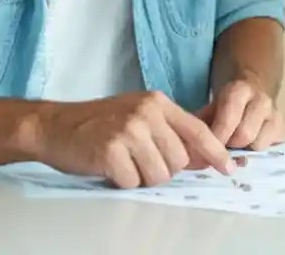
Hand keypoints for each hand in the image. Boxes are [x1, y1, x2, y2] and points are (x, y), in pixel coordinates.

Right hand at [35, 91, 233, 188]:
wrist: (55, 125)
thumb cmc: (99, 124)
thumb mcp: (139, 117)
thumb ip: (170, 133)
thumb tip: (204, 159)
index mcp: (157, 103)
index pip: (197, 131)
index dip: (215, 152)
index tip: (229, 168)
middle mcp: (147, 113)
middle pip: (179, 161)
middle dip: (162, 169)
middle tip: (138, 159)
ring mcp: (128, 130)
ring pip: (158, 175)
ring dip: (141, 177)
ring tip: (123, 161)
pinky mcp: (110, 150)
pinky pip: (133, 182)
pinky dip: (121, 181)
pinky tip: (108, 166)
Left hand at [197, 78, 284, 149]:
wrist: (251, 92)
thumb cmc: (225, 107)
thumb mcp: (209, 109)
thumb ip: (201, 126)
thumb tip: (194, 151)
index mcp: (241, 91)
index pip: (229, 118)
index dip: (218, 137)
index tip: (207, 148)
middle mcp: (262, 100)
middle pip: (245, 135)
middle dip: (230, 147)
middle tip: (221, 149)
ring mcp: (277, 114)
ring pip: (260, 145)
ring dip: (245, 151)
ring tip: (236, 148)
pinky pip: (273, 150)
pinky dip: (259, 154)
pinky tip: (250, 148)